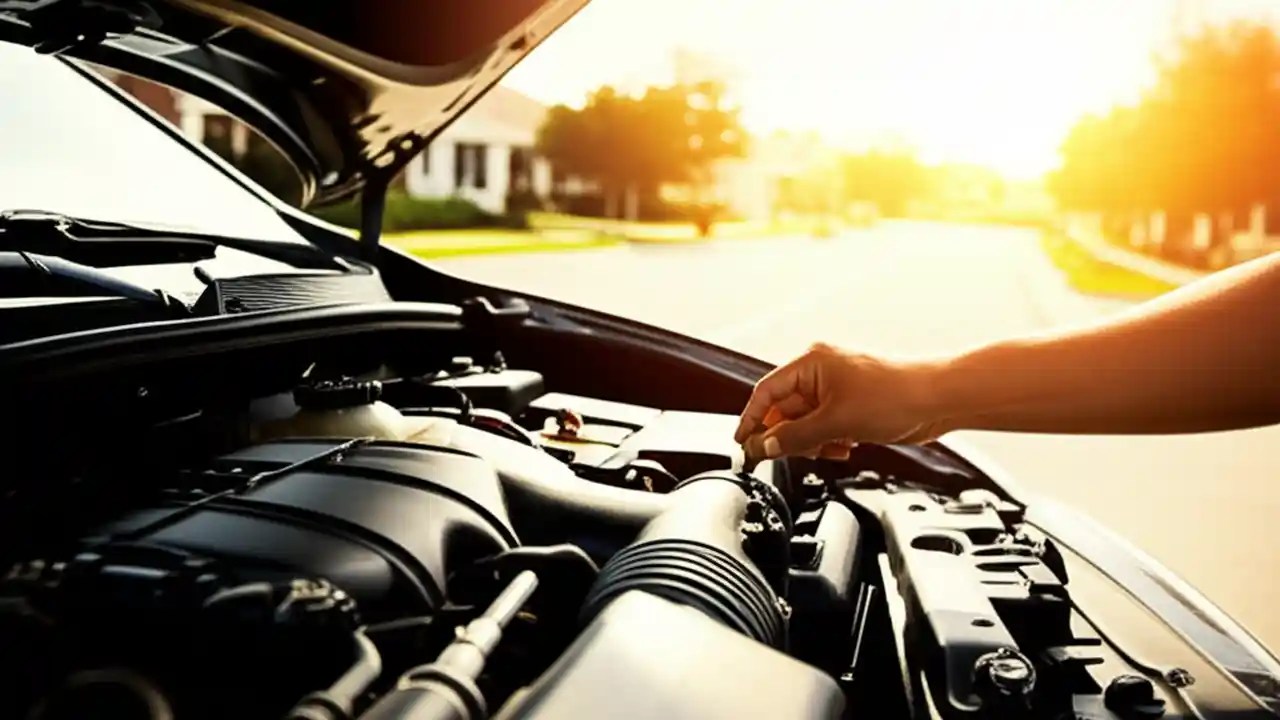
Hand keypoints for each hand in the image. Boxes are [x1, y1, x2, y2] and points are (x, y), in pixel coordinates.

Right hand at [734, 343, 944, 459]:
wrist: (938, 399)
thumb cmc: (895, 395)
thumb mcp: (836, 422)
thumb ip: (795, 437)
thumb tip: (765, 446)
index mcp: (810, 363)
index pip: (766, 392)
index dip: (751, 419)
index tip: (742, 443)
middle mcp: (820, 372)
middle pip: (784, 410)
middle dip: (789, 436)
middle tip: (790, 455)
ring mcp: (836, 389)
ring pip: (805, 422)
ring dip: (811, 441)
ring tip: (829, 448)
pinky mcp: (851, 404)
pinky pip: (825, 425)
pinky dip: (828, 440)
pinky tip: (844, 446)